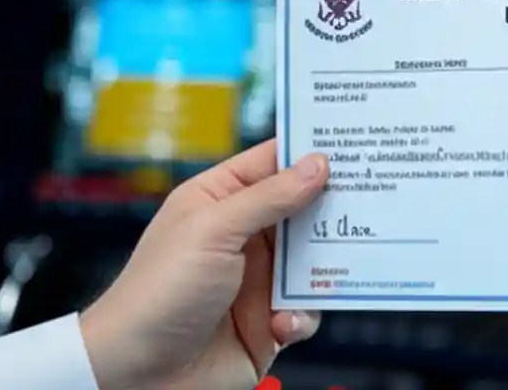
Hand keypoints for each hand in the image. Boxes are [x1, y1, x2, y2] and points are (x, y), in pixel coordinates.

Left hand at [80, 140, 328, 388]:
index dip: (308, 151)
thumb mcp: (214, 231)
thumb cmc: (158, 293)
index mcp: (220, 199)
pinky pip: (308, 309)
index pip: (272, 162)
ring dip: (322, 269)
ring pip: (315, 261)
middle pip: (303, 210)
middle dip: (332, 210)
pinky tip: (280, 325)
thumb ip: (269, 197)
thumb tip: (317, 163)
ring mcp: (258, 278)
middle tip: (368, 201)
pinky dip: (302, 316)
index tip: (352, 142)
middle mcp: (242, 235)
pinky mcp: (269, 320)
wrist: (139, 375)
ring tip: (323, 273)